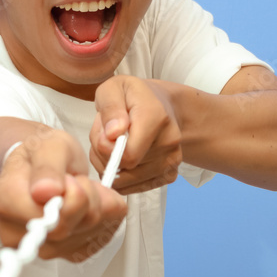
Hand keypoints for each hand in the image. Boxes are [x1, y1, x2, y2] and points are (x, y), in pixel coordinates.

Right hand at [0, 127, 127, 261]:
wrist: (44, 167)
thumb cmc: (42, 156)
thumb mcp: (48, 145)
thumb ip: (47, 166)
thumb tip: (44, 191)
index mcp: (8, 202)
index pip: (48, 217)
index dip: (71, 195)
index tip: (70, 178)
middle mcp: (19, 234)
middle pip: (69, 228)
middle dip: (87, 198)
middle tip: (78, 179)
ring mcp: (43, 248)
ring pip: (87, 234)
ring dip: (98, 205)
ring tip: (83, 188)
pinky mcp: (68, 254)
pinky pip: (99, 239)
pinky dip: (104, 217)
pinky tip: (90, 202)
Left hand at [89, 76, 182, 194]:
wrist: (162, 105)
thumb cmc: (133, 97)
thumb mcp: (113, 88)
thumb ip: (110, 107)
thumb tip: (113, 133)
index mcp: (156, 117)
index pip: (127, 155)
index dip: (105, 147)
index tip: (104, 130)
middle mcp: (169, 141)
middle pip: (124, 168)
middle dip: (104, 156)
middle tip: (107, 136)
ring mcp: (172, 161)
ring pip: (125, 182)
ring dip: (110, 166)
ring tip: (115, 145)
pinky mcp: (169, 175)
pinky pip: (132, 188)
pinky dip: (121, 177)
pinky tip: (124, 156)